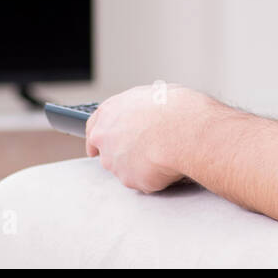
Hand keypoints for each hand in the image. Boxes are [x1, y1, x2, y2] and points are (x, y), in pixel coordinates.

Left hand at [85, 83, 207, 192]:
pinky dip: (155, 178)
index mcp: (109, 112)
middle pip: (108, 152)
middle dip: (124, 155)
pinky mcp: (130, 180)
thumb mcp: (155, 94)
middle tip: (146, 152)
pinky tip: (167, 166)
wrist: (184, 130)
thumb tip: (151, 111)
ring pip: (126, 169)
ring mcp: (115, 161)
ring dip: (141, 166)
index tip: (95, 148)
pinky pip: (143, 182)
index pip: (93, 128)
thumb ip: (141, 108)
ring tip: (164, 155)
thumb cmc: (175, 109)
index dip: (96, 140)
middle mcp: (106, 137)